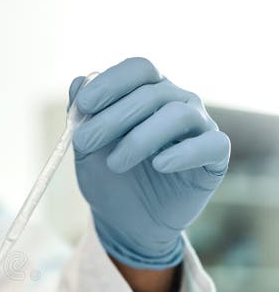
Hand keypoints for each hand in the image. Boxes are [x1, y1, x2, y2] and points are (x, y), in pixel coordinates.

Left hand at [70, 57, 229, 268]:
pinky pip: (210, 144)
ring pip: (179, 115)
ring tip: (115, 163)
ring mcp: (200, 127)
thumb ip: (82, 117)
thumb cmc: (109, 178)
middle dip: (113, 117)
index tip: (83, 106)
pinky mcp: (215, 157)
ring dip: (140, 138)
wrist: (126, 222)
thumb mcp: (87, 150)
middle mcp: (177, 102)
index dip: (111, 83)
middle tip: (84, 143)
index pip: (138, 69)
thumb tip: (77, 82)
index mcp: (147, 92)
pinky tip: (159, 165)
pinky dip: (184, 153)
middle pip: (152, 93)